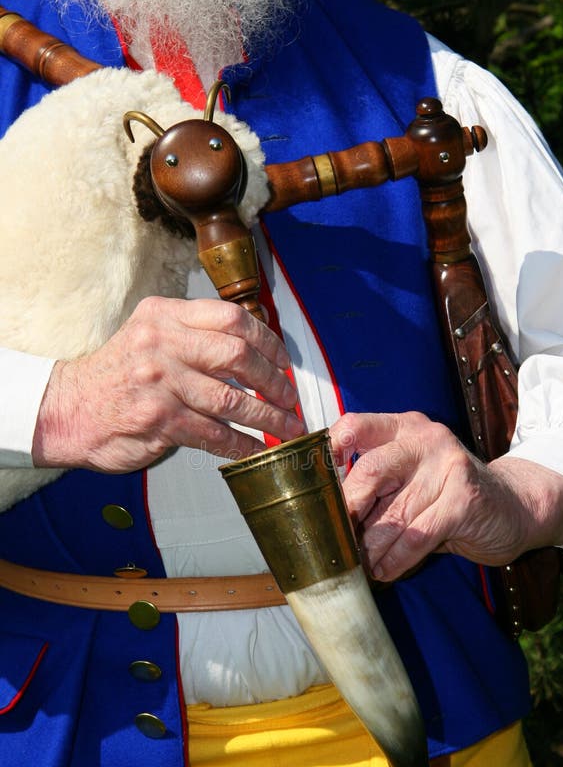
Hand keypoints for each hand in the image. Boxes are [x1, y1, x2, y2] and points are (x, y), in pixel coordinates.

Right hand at [32, 296, 303, 471]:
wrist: (67, 410)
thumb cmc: (117, 376)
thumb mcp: (148, 336)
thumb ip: (191, 335)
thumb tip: (251, 350)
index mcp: (164, 316)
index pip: (231, 318)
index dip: (267, 340)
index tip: (283, 361)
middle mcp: (162, 344)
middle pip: (238, 355)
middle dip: (275, 380)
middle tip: (291, 397)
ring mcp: (161, 384)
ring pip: (233, 400)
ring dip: (269, 417)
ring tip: (288, 426)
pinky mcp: (160, 422)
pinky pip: (216, 434)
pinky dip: (244, 444)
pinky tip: (260, 450)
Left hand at [329, 412, 562, 580]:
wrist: (515, 505)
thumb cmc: (447, 494)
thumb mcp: (409, 478)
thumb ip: (374, 486)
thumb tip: (320, 515)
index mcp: (403, 427)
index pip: (353, 426)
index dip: (325, 452)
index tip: (309, 485)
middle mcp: (424, 438)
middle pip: (368, 472)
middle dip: (348, 513)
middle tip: (336, 540)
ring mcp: (447, 465)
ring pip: (392, 515)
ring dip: (371, 548)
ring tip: (361, 565)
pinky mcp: (464, 497)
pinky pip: (417, 536)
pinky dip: (395, 560)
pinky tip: (386, 571)